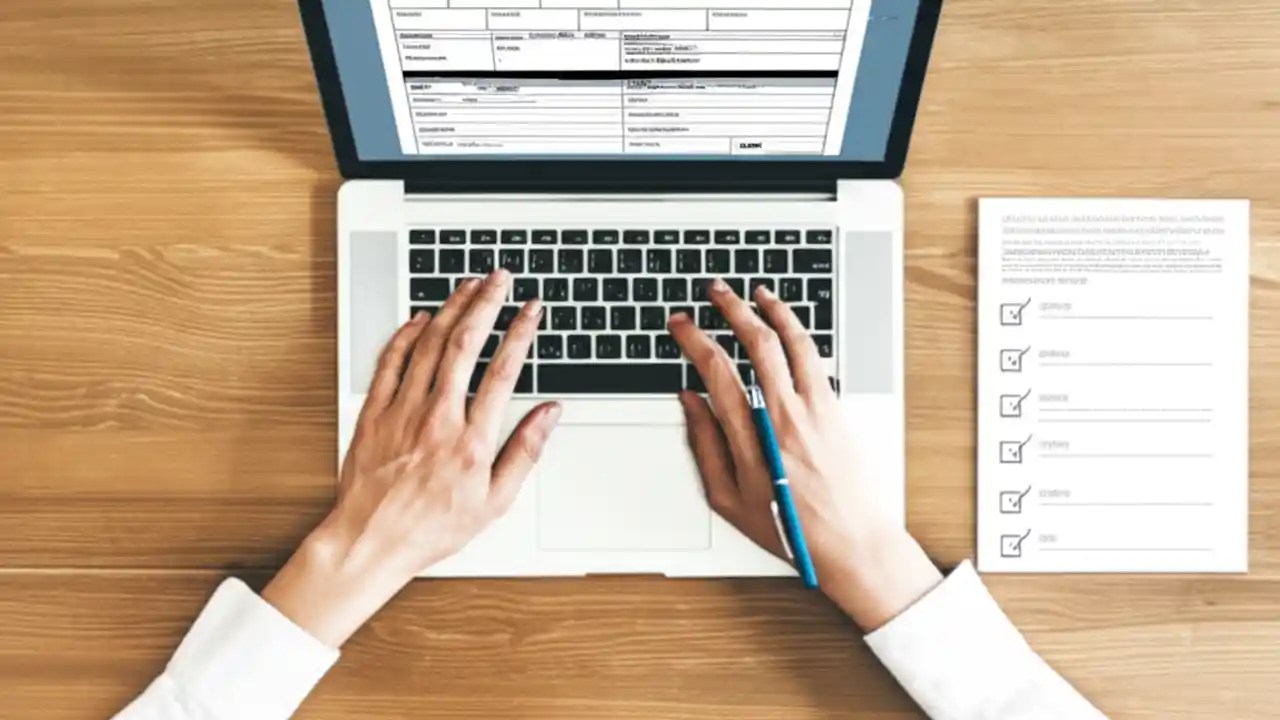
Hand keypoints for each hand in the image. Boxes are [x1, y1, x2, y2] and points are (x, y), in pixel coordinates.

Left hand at [264, 270, 560, 645]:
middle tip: (499, 279)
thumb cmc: (431, 527)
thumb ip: (525, 451)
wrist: (371, 541)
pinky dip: (406, 335)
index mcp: (472, 440)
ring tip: (467, 286)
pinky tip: (419, 319)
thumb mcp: (495, 501)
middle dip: (486, 303)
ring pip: (429, 344)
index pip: (503, 370)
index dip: (521, 332)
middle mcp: (437, 418)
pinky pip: (390, 362)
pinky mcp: (373, 413)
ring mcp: (402, 412)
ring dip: (451, 308)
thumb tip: (549, 414)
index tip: (531, 310)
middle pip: (465, 343)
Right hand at [668, 280, 941, 630]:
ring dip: (771, 310)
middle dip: (730, 309)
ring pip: (793, 341)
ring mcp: (816, 410)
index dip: (694, 339)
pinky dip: (799, 332)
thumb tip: (688, 401)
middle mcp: (785, 416)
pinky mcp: (836, 410)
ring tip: (755, 292)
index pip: (716, 371)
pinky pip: (816, 358)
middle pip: (756, 344)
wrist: (851, 542)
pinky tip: (788, 323)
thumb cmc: (789, 527)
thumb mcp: (727, 499)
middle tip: (714, 291)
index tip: (682, 324)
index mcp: (751, 439)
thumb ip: (704, 445)